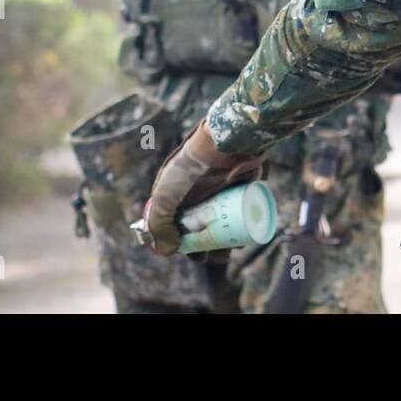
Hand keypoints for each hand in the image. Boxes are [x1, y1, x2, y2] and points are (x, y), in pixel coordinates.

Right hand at [142, 120, 262, 255]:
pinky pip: (239, 211)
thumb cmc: (193, 168)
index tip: (189, 253)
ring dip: (223, 240)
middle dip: (203, 245)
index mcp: (174, 191)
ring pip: (220, 221)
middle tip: (209, 256)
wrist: (228, 144)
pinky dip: (240, 226)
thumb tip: (167, 251)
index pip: (173, 222)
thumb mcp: (165, 197)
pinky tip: (242, 238)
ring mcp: (219, 189)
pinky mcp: (239, 187)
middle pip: (198, 225)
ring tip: (228, 249)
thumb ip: (158, 224)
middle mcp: (196, 191)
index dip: (180, 240)